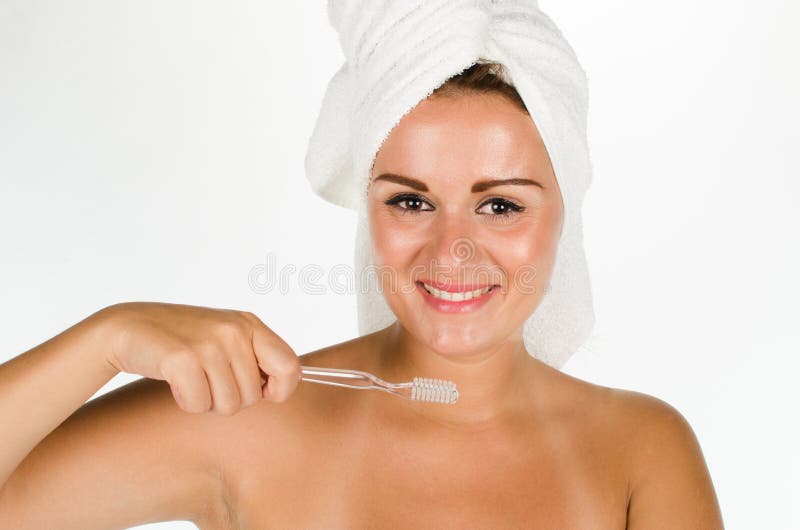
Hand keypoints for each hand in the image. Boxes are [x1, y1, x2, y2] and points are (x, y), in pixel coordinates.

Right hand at [100, 302, 300, 414]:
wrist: (128, 327)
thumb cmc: (182, 340)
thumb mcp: (226, 338)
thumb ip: (255, 357)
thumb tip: (284, 387)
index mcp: (250, 325)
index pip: (290, 367)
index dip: (281, 390)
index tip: (262, 393)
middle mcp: (234, 331)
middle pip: (253, 396)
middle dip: (229, 399)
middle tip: (207, 380)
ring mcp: (209, 343)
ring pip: (227, 405)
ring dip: (206, 401)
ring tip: (191, 378)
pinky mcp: (183, 359)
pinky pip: (198, 404)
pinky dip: (186, 402)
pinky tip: (175, 381)